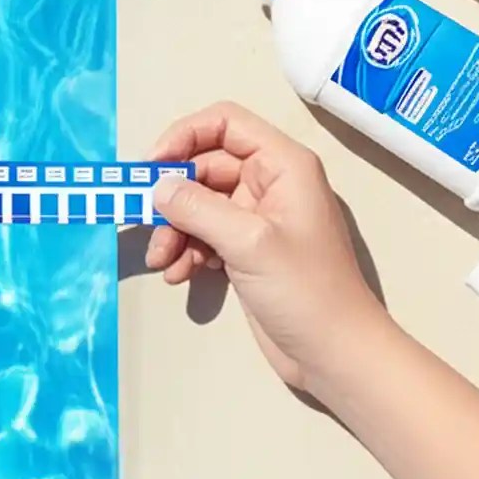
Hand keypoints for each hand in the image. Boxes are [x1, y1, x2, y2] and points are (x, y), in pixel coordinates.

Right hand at [145, 101, 390, 390]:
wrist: (334, 354)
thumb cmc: (304, 290)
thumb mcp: (249, 241)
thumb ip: (198, 208)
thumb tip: (157, 187)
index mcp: (282, 165)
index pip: (225, 124)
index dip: (184, 136)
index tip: (151, 167)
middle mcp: (269, 184)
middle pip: (204, 167)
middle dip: (172, 196)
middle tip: (145, 223)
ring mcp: (257, 219)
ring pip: (199, 205)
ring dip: (174, 229)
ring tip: (161, 262)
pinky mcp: (246, 251)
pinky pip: (204, 236)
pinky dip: (186, 251)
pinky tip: (177, 275)